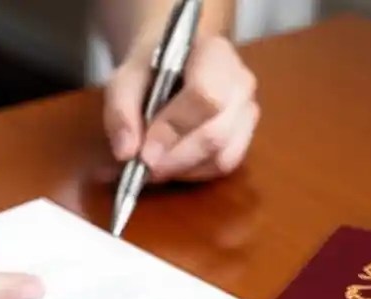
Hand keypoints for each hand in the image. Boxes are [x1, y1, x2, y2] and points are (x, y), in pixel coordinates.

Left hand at [103, 34, 258, 182]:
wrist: (179, 61)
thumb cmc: (154, 66)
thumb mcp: (126, 76)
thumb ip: (121, 109)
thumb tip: (126, 152)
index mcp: (215, 54)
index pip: (204, 96)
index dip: (173, 128)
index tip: (144, 152)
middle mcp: (241, 84)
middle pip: (215, 134)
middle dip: (175, 158)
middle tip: (144, 168)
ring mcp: (248, 113)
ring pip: (223, 157)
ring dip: (183, 170)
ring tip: (155, 166)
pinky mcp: (245, 138)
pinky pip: (223, 166)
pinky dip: (194, 173)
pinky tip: (173, 165)